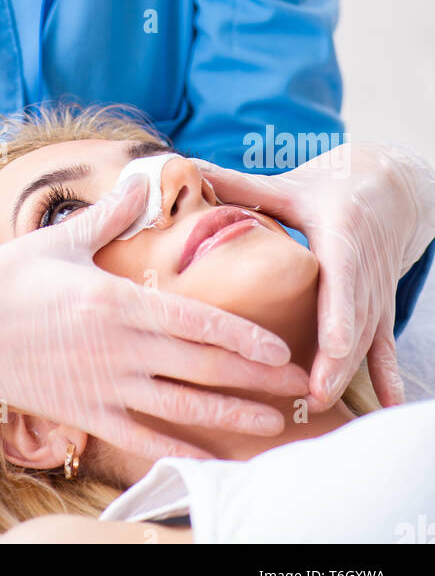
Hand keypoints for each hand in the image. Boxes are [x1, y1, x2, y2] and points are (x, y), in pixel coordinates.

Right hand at [0, 172, 309, 461]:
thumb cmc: (10, 278)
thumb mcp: (62, 239)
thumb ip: (111, 216)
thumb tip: (145, 179)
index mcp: (116, 301)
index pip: (195, 321)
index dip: (242, 337)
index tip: (280, 347)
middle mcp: (117, 349)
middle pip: (200, 369)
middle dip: (254, 381)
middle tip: (300, 388)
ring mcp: (103, 386)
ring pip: (180, 408)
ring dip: (230, 418)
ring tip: (273, 426)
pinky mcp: (87, 412)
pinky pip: (142, 437)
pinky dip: (180, 450)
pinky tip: (211, 460)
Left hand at [191, 142, 434, 411]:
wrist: (389, 188)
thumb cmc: (329, 184)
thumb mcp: (289, 184)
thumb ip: (238, 185)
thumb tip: (186, 168)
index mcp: (340, 230)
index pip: (341, 276)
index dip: (338, 312)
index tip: (332, 344)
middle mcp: (363, 265)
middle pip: (353, 318)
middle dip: (336, 360)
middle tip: (312, 396)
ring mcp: (375, 288)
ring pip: (366, 336)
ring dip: (347, 372)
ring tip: (318, 404)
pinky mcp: (381, 303)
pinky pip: (383, 342)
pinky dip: (386, 375)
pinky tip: (389, 406)